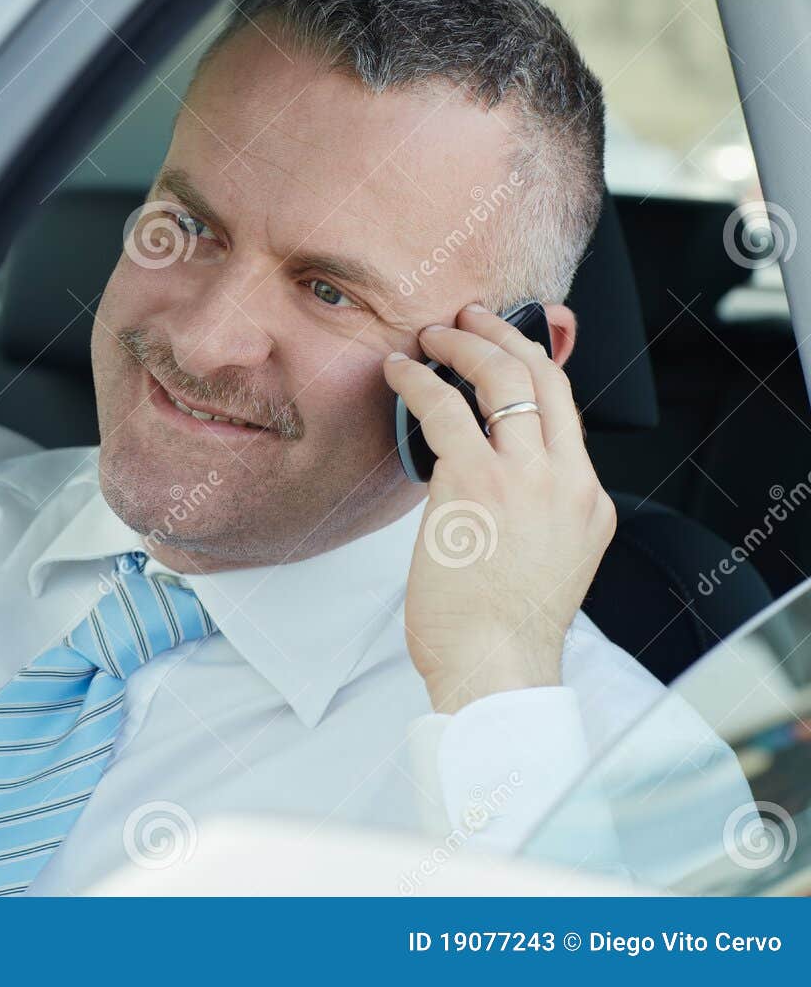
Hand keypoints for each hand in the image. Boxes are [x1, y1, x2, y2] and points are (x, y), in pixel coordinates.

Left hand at [383, 303, 615, 713]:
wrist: (497, 667)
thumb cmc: (502, 629)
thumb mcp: (545, 563)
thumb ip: (532, 515)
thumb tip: (486, 481)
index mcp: (588, 501)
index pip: (567, 411)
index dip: (534, 366)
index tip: (505, 348)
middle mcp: (567, 481)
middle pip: (545, 379)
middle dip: (506, 336)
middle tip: (471, 319)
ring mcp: (526, 479)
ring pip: (503, 379)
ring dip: (463, 345)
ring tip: (432, 336)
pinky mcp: (475, 484)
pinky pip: (445, 410)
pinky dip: (418, 381)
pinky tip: (399, 373)